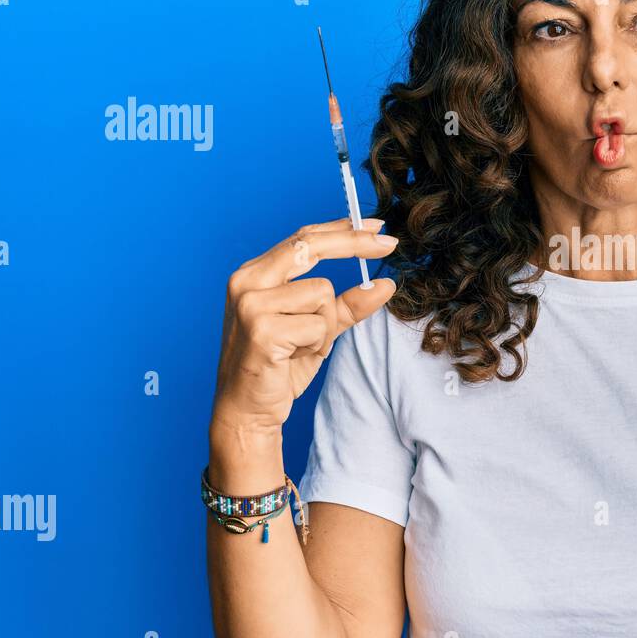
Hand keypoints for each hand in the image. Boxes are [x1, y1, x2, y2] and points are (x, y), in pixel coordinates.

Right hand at [211, 216, 398, 432]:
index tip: (377, 226)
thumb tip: (386, 285)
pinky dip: (318, 344)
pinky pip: (318, 324)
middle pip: (311, 246)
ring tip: (302, 347)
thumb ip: (349, 306)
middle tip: (390, 244)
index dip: (342, 229)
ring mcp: (251, 304)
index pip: (303, 238)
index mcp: (254, 274)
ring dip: (326, 326)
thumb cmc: (280, 368)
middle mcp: (246, 281)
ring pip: (322, 293)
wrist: (247, 411)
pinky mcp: (261, 329)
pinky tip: (293, 358)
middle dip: (354, 244)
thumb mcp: (321, 331)